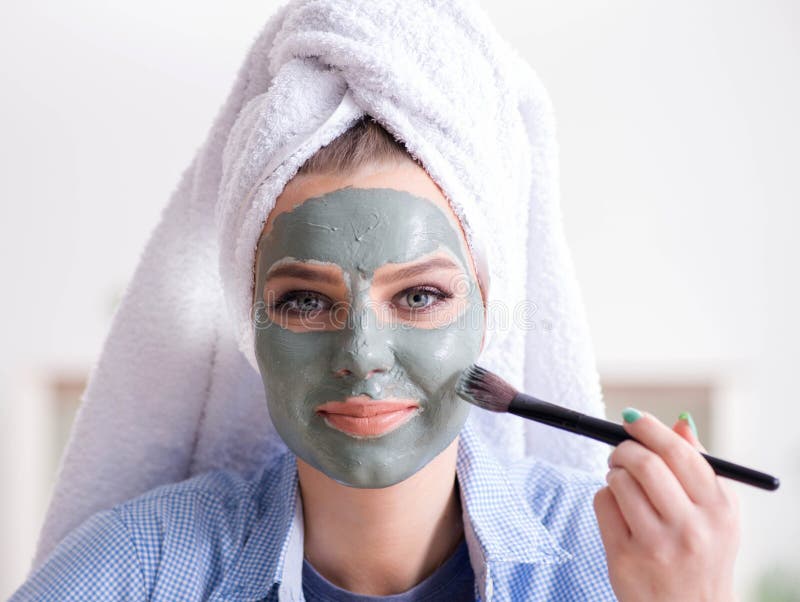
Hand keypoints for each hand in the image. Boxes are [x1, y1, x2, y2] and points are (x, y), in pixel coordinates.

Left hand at [593, 409, 739, 600]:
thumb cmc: (702, 554)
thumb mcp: (718, 515)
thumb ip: (700, 467)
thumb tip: (680, 422)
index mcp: (718, 510)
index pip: (679, 453)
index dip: (649, 428)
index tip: (631, 417)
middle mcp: (690, 528)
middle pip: (644, 463)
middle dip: (624, 449)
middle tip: (619, 452)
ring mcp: (656, 545)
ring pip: (618, 481)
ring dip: (614, 474)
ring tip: (623, 485)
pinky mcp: (625, 558)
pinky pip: (602, 504)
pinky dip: (605, 497)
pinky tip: (618, 511)